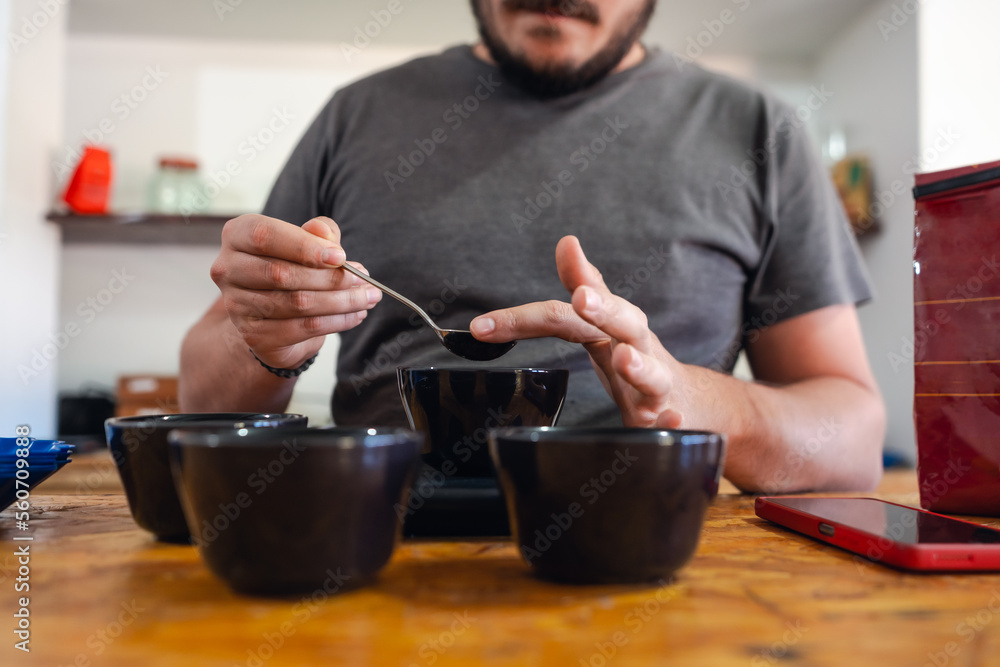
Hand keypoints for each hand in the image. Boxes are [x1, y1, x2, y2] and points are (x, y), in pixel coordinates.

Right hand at [210, 214, 380, 369]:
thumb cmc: (293, 266)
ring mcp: (237, 305)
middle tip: (365, 279)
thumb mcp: (309, 242)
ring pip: (296, 303)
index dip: (304, 246)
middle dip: (331, 277)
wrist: (275, 313)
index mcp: (237, 235)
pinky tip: (355, 315)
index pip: (265, 236)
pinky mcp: (253, 335)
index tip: (340, 256)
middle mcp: (228, 269)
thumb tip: (323, 233)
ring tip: (367, 297)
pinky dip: (336, 322)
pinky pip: (302, 328)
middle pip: (282, 273)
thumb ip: (319, 232)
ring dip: (341, 302)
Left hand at [471, 235, 687, 427]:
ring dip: (638, 365)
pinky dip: (669, 417)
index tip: (483, 326)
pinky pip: (668, 419)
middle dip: (603, 310)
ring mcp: (655, 384)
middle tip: (581, 298)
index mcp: (614, 323)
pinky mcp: (665, 418)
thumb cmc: (640, 356)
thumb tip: (566, 242)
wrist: (689, 400)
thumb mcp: (609, 319)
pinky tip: (666, 417)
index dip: (524, 317)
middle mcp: (637, 346)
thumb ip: (586, 284)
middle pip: (625, 323)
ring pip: (651, 373)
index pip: (566, 312)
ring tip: (624, 359)